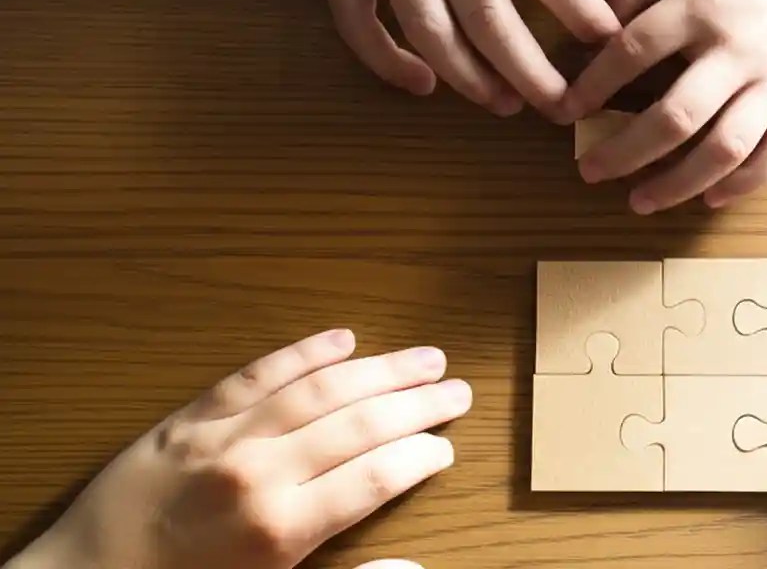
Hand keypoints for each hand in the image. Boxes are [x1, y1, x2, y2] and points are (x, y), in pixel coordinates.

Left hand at [4, 330, 470, 568]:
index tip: (446, 446)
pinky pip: (257, 373)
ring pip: (320, 390)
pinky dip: (303, 352)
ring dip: (379, 370)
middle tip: (456, 390)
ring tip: (423, 357)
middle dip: (417, 404)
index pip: (376, 476)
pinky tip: (342, 338)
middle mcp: (260, 473)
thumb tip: (414, 566)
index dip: (420, 455)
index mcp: (283, 529)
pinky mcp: (191, 418)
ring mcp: (225, 437)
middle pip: (360, 425)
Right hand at [292, 0, 619, 115]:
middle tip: (565, 109)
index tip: (609, 46)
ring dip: (470, 79)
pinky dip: (383, 60)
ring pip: (426, 28)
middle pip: (490, 18)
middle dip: (534, 75)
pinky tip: (421, 84)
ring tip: (506, 105)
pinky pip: (352, 15)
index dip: (581, 15)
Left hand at [557, 0, 766, 213]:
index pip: (631, 54)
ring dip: (679, 184)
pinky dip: (745, 182)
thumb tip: (594, 31)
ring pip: (727, 148)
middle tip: (591, 171)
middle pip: (675, 118)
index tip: (565, 110)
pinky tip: (711, 197)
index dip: (591, 87)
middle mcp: (741, 46)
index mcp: (703, 1)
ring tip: (642, 200)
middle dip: (624, 154)